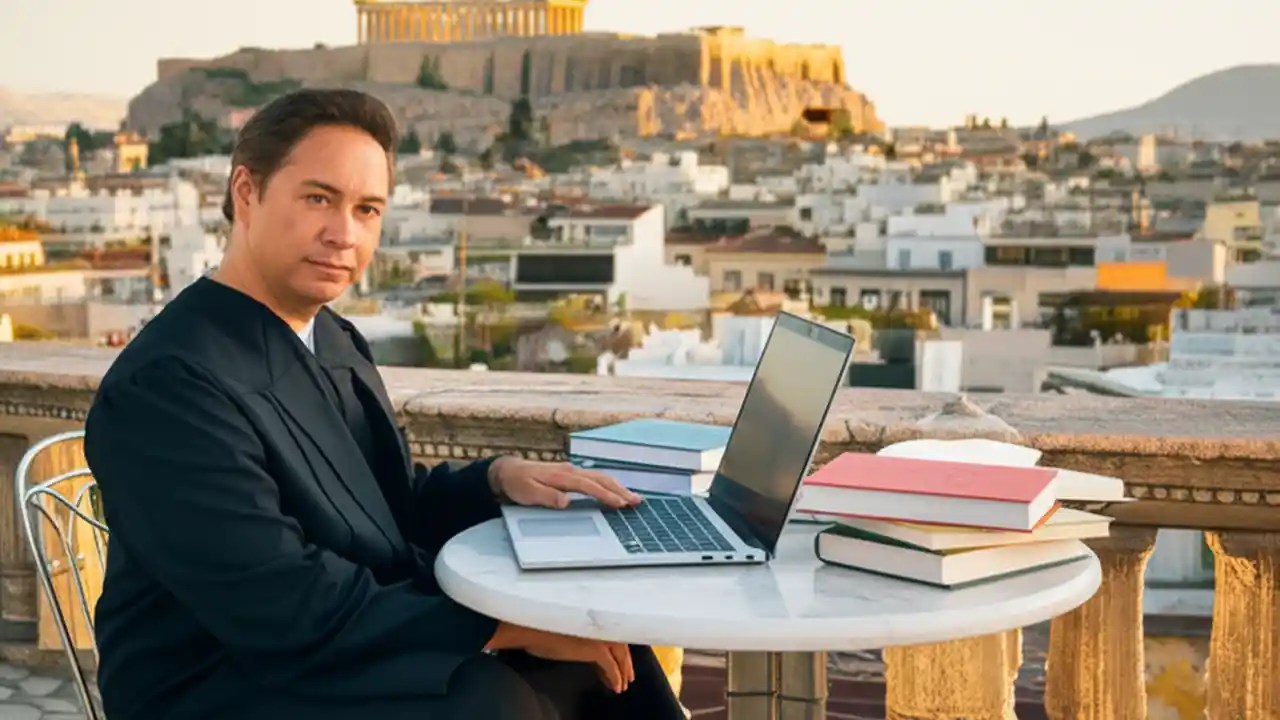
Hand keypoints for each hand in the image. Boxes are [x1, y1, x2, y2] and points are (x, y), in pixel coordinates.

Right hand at [486, 622, 633, 692]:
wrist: (528, 627)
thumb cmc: (536, 626)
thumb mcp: (562, 626)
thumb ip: (577, 632)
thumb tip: (580, 646)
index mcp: (591, 616)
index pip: (612, 632)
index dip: (617, 648)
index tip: (619, 660)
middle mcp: (598, 623)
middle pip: (620, 644)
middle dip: (625, 661)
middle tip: (628, 675)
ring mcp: (599, 635)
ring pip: (620, 655)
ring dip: (622, 671)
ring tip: (622, 685)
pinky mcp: (596, 649)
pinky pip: (612, 666)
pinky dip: (615, 677)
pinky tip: (616, 686)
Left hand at [487, 456, 641, 509]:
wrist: (508, 471)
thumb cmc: (518, 484)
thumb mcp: (528, 493)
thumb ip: (548, 497)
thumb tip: (567, 501)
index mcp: (562, 476)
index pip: (589, 486)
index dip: (605, 495)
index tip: (620, 503)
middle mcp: (570, 471)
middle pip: (600, 479)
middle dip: (620, 490)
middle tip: (636, 501)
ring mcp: (572, 471)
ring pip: (600, 477)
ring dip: (617, 486)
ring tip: (632, 497)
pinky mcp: (571, 474)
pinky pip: (594, 478)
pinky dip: (608, 484)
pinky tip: (615, 490)